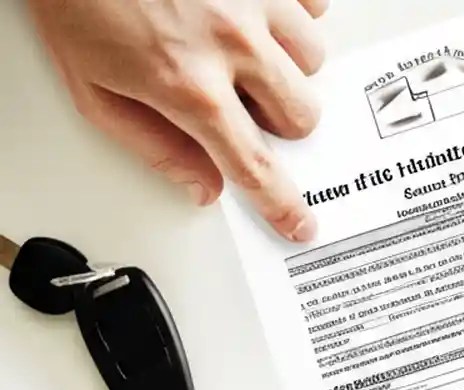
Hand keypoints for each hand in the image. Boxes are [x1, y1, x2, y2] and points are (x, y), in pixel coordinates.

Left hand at [26, 0, 327, 241]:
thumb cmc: (78, 1)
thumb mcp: (95, 90)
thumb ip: (155, 147)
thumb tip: (201, 184)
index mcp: (188, 85)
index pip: (254, 166)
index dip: (281, 204)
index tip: (298, 222)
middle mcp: (232, 43)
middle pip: (299, 117)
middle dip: (277, 122)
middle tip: (242, 102)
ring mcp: (256, 1)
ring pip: (312, 62)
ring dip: (285, 67)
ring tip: (242, 49)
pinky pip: (314, 8)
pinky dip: (292, 18)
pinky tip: (255, 15)